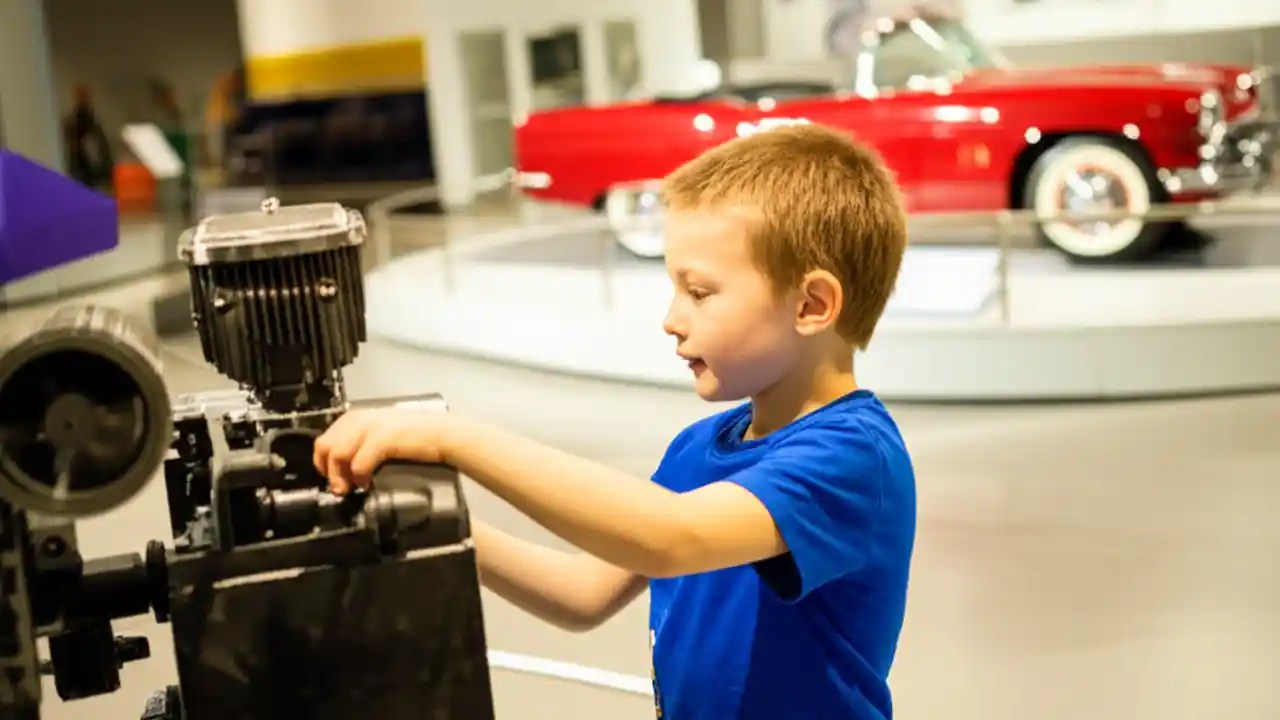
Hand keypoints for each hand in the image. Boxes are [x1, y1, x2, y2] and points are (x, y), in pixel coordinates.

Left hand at [312, 408, 451, 494]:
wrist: (444, 435)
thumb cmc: (418, 437)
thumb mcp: (383, 433)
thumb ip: (362, 443)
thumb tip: (344, 468)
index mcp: (358, 416)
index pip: (325, 438)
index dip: (324, 462)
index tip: (333, 477)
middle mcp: (360, 418)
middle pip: (325, 446)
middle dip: (328, 471)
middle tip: (339, 487)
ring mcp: (371, 427)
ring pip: (337, 455)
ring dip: (340, 476)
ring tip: (352, 487)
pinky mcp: (383, 439)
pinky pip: (358, 463)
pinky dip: (359, 477)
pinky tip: (367, 483)